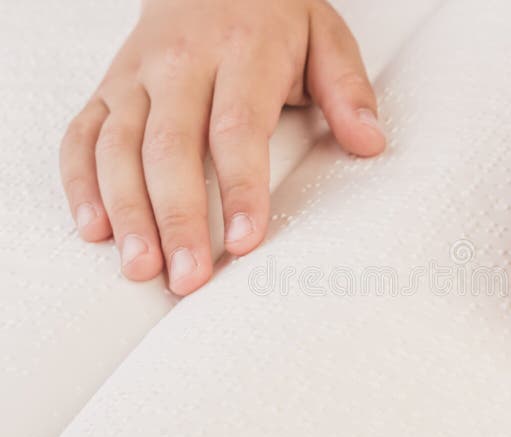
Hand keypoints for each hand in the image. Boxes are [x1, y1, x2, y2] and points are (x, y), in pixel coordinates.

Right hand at [61, 0, 384, 294]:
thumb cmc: (270, 13)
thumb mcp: (323, 36)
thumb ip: (346, 89)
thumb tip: (369, 142)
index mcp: (241, 52)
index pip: (237, 129)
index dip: (240, 188)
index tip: (246, 240)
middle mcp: (179, 65)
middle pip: (171, 149)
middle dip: (178, 219)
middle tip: (187, 276)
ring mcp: (136, 77)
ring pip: (118, 148)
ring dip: (127, 212)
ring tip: (141, 267)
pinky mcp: (108, 89)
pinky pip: (82, 135)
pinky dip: (81, 183)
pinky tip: (95, 229)